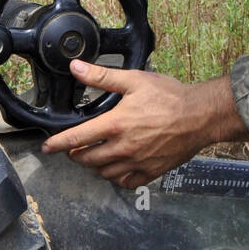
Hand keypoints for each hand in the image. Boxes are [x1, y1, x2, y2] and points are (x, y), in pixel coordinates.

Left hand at [41, 61, 248, 188]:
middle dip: (75, 154)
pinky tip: (116, 167)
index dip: (58, 143)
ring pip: (104, 173)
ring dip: (94, 166)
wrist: (201, 116)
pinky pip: (125, 182)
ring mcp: (137, 163)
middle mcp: (124, 147)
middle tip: (75, 147)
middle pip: (87, 159)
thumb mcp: (135, 80)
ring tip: (95, 155)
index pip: (77, 138)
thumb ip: (103, 76)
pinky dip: (116, 177)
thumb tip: (77, 67)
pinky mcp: (150, 172)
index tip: (47, 147)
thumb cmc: (170, 96)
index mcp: (117, 124)